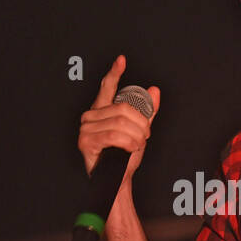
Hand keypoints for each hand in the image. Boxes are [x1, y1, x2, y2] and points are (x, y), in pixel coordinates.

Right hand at [77, 54, 160, 188]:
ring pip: (122, 123)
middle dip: (141, 125)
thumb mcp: (139, 131)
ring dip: (136, 137)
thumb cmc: (124, 157)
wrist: (116, 180)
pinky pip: (114, 136)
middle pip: (124, 109)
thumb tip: (154, 91)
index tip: (121, 60)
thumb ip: (147, 111)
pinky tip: (128, 148)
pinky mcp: (86, 141)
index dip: (115, 72)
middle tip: (143, 137)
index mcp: (102, 110)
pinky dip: (127, 143)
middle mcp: (91, 116)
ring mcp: (86, 128)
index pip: (108, 86)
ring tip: (135, 145)